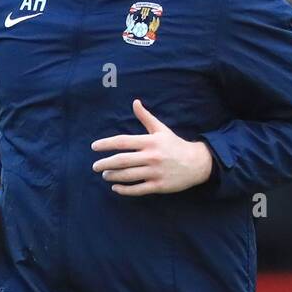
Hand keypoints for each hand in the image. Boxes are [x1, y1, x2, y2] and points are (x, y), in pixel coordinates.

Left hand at [91, 99, 213, 194]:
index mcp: (150, 141)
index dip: (106, 144)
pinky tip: (115, 188)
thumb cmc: (175, 145)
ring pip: (127, 176)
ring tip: (105, 175)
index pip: (122, 141)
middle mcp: (151, 157)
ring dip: (113, 176)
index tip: (94, 147)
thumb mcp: (161, 129)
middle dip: (105, 163)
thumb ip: (146, 117)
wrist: (197, 163)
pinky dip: (124, 190)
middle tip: (95, 166)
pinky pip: (137, 189)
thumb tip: (135, 102)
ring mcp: (155, 172)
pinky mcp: (158, 186)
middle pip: (122, 160)